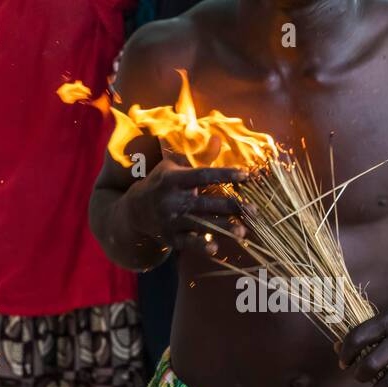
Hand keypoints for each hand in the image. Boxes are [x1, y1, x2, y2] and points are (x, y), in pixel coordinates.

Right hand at [127, 159, 248, 256]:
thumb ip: (199, 157)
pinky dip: (200, 245)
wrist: (134, 211)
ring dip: (223, 227)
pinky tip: (215, 248)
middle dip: (231, 207)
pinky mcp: (170, 238)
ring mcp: (171, 220)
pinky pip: (187, 243)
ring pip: (200, 224)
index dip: (224, 175)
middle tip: (254, 210)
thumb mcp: (174, 166)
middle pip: (206, 203)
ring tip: (244, 231)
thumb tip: (218, 138)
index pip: (203, 175)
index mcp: (174, 179)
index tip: (245, 175)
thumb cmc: (161, 184)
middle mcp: (172, 200)